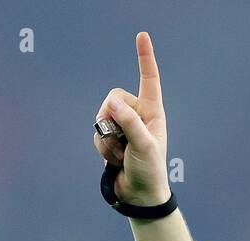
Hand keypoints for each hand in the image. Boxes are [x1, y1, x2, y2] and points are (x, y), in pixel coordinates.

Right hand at [93, 31, 170, 204]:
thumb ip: (130, 123)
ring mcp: (122, 126)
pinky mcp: (110, 137)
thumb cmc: (149, 171)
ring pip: (101, 115)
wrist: (139, 195)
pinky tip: (115, 160)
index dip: (145, 58)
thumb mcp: (144, 145)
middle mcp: (138, 115)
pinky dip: (102, 147)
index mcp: (153, 112)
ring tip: (122, 155)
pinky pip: (96, 132)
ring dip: (108, 138)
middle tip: (124, 142)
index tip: (142, 36)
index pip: (148, 80)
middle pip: (113, 98)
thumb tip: (112, 103)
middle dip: (113, 120)